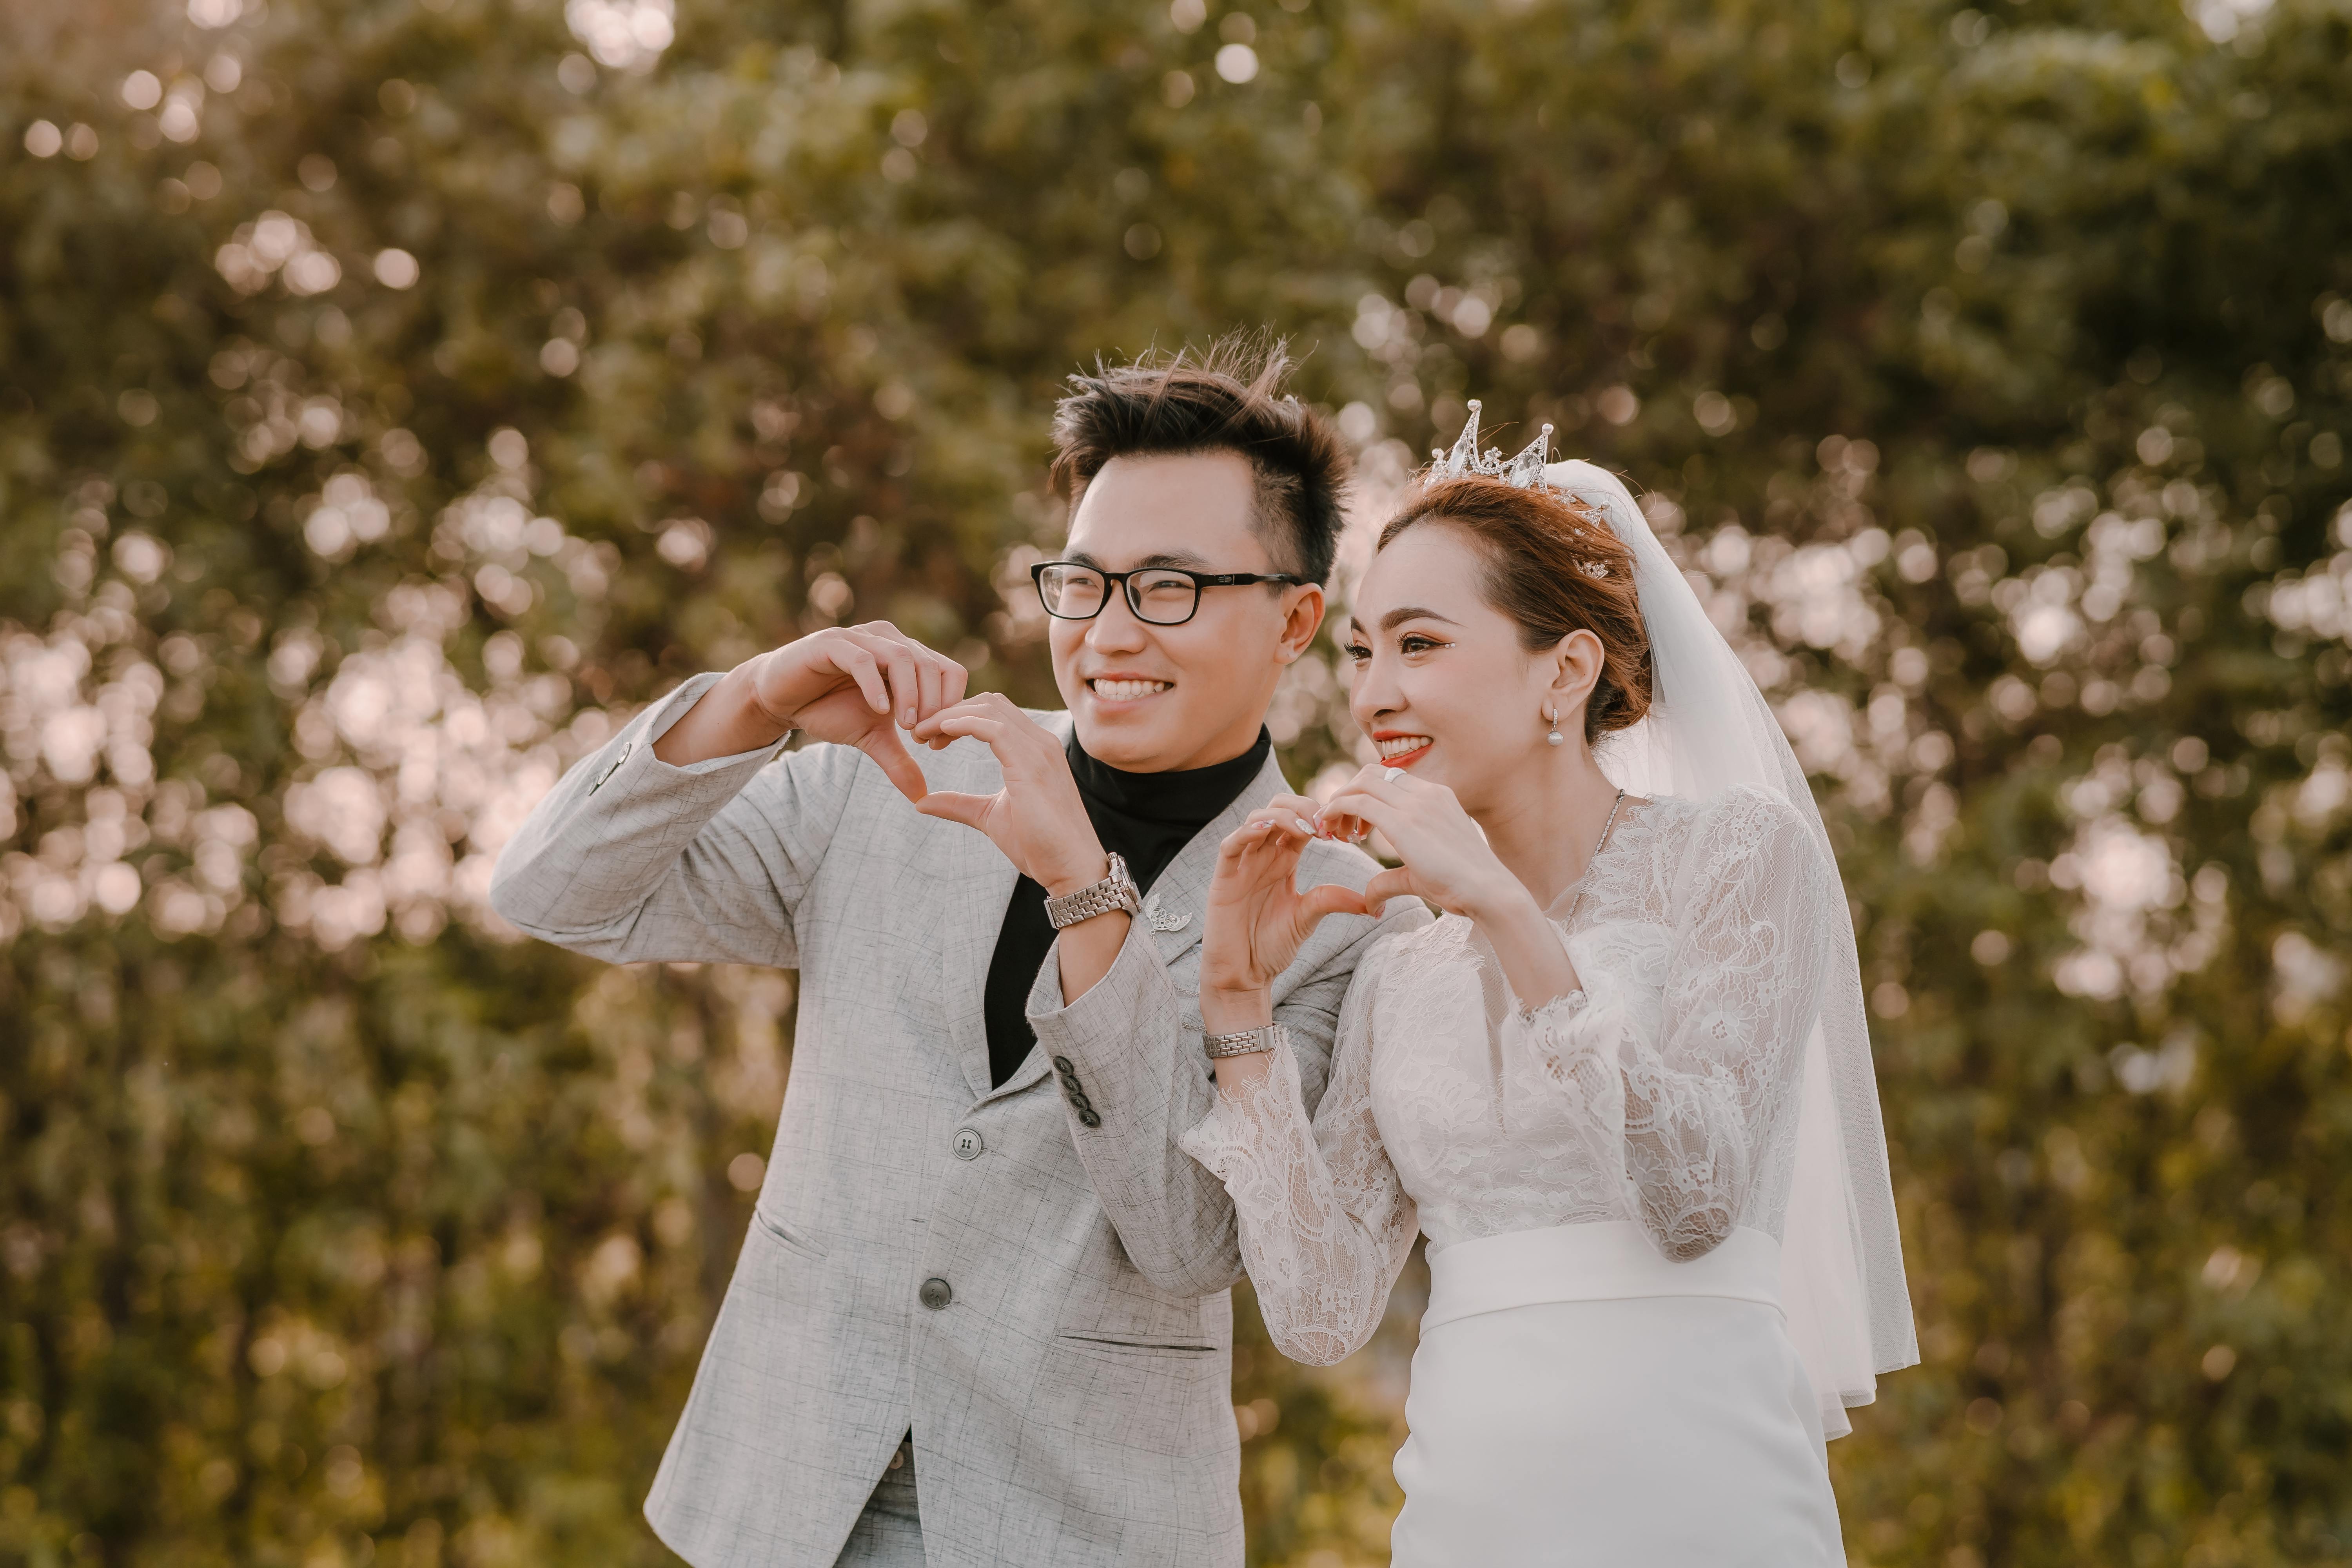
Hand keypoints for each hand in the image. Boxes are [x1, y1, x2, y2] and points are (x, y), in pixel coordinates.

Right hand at [741, 623, 968, 801]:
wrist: (780, 697)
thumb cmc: (829, 708)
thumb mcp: (870, 737)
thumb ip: (898, 760)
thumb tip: (922, 796)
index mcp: (906, 656)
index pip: (949, 672)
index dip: (951, 707)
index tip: (934, 744)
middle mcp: (888, 640)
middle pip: (930, 665)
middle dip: (933, 705)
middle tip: (921, 737)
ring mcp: (860, 638)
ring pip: (901, 657)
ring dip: (910, 695)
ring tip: (907, 727)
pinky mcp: (831, 643)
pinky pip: (862, 660)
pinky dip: (875, 686)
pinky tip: (879, 712)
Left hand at [912, 693, 1107, 891]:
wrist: (1071, 868)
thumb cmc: (1038, 845)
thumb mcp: (989, 817)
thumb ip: (959, 804)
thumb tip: (921, 802)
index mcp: (1033, 750)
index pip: (993, 713)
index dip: (957, 717)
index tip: (930, 738)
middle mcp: (1039, 742)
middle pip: (988, 703)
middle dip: (949, 710)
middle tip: (920, 733)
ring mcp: (1038, 750)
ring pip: (988, 708)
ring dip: (949, 715)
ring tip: (923, 734)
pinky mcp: (1031, 764)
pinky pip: (992, 728)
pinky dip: (962, 723)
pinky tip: (939, 733)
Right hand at [1199, 796, 1375, 1028]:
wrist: (1244, 976)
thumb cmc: (1271, 947)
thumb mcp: (1307, 919)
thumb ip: (1331, 900)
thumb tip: (1370, 900)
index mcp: (1284, 861)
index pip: (1301, 821)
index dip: (1320, 816)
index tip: (1342, 830)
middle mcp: (1263, 856)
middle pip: (1279, 809)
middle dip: (1302, 807)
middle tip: (1324, 825)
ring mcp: (1242, 865)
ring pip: (1256, 818)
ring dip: (1281, 815)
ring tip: (1305, 828)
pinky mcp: (1223, 879)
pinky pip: (1230, 845)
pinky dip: (1246, 832)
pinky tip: (1266, 830)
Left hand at [1314, 765, 1529, 923]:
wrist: (1489, 891)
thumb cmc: (1462, 887)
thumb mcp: (1421, 873)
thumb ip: (1391, 879)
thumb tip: (1370, 902)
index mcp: (1437, 796)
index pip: (1388, 778)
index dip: (1363, 794)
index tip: (1353, 825)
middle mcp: (1426, 792)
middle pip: (1370, 774)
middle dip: (1346, 795)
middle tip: (1337, 827)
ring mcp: (1416, 803)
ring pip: (1361, 784)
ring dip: (1338, 803)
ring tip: (1334, 832)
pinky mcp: (1404, 821)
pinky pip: (1358, 802)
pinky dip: (1336, 810)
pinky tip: (1331, 831)